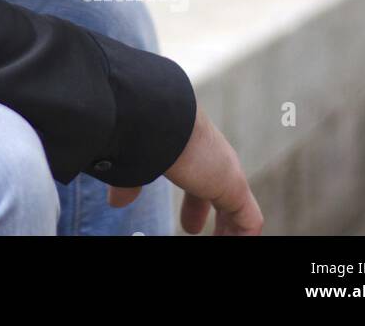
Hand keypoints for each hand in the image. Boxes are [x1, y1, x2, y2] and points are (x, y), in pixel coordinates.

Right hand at [106, 104, 263, 234]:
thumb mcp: (134, 164)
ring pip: (236, 208)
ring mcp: (226, 172)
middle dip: (207, 214)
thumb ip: (128, 183)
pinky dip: (241, 238)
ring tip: (220, 243)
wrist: (157, 117)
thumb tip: (116, 201)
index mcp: (189, 149)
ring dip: (227, 230)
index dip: (195, 204)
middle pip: (217, 193)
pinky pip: (248, 222)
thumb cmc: (140, 133)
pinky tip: (231, 246)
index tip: (188, 223)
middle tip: (196, 231)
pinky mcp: (236, 188)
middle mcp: (211, 158)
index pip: (198, 178)